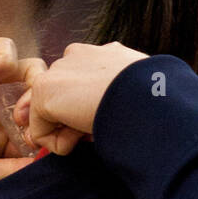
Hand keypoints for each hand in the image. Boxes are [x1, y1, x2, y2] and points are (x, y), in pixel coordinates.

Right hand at [0, 37, 46, 195]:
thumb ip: (15, 170)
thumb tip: (54, 162)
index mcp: (1, 139)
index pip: (44, 127)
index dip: (54, 131)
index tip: (52, 143)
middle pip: (43, 96)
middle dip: (47, 107)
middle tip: (33, 123)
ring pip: (30, 70)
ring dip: (32, 83)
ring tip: (16, 105)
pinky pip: (3, 48)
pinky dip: (7, 57)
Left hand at [8, 41, 148, 155]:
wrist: (145, 95)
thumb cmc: (156, 99)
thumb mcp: (141, 91)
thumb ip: (119, 95)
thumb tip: (105, 117)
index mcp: (103, 54)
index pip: (83, 85)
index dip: (93, 109)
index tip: (110, 120)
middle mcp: (77, 55)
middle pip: (65, 99)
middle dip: (78, 120)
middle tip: (104, 125)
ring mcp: (57, 71)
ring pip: (53, 116)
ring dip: (72, 131)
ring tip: (98, 128)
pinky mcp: (43, 91)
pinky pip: (41, 133)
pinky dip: (61, 144)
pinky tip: (85, 134)